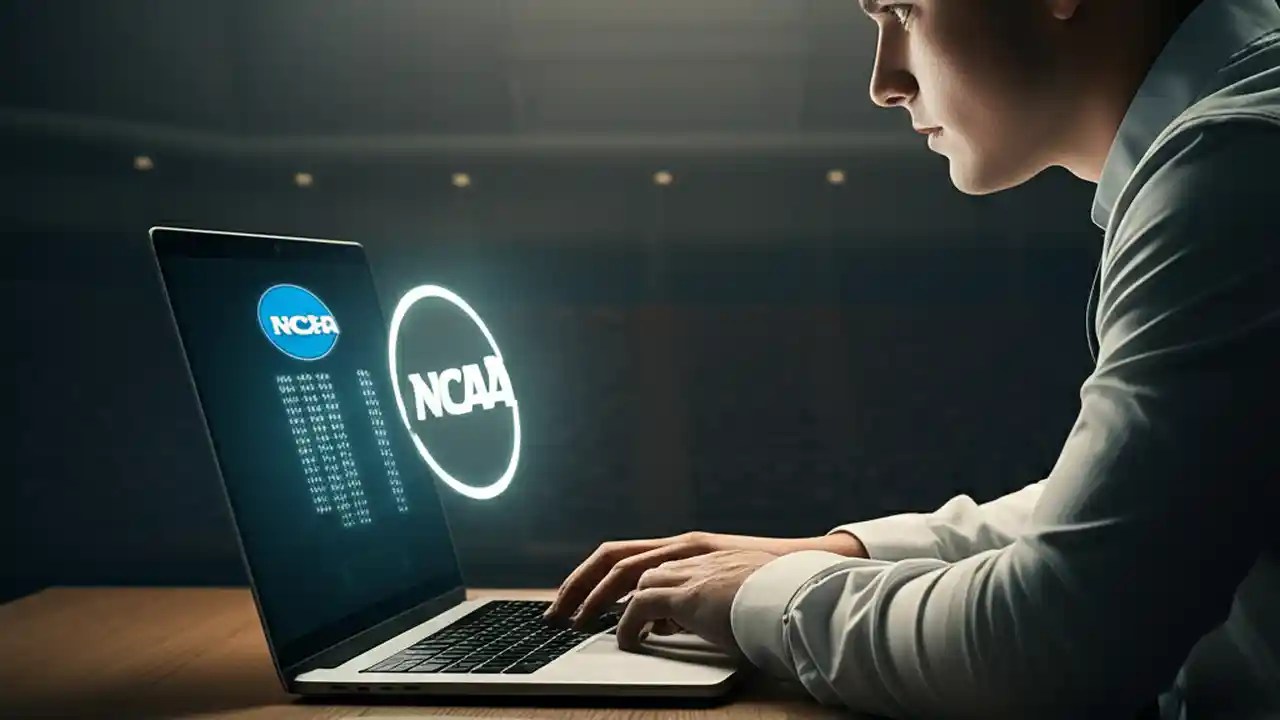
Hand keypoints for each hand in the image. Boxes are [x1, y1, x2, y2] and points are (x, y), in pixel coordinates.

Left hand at [542, 530, 865, 630]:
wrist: (804, 591)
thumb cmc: (776, 592)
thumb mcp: (727, 588)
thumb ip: (694, 596)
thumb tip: (666, 622)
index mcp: (692, 546)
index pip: (631, 551)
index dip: (599, 572)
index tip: (578, 594)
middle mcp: (684, 549)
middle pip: (614, 557)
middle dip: (580, 584)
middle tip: (558, 611)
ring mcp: (687, 567)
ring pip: (622, 580)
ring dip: (596, 605)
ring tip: (579, 627)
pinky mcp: (690, 592)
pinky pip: (640, 607)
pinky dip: (627, 626)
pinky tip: (627, 642)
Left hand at [612, 549, 781, 653]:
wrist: (801, 598)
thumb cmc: (790, 599)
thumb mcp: (760, 592)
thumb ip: (738, 597)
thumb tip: (731, 620)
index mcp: (720, 555)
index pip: (673, 561)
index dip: (653, 582)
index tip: (640, 605)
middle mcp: (702, 557)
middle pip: (647, 564)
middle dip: (623, 587)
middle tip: (611, 612)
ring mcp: (694, 574)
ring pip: (638, 580)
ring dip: (619, 604)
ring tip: (613, 628)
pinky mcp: (688, 596)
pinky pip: (641, 606)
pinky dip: (629, 625)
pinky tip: (629, 642)